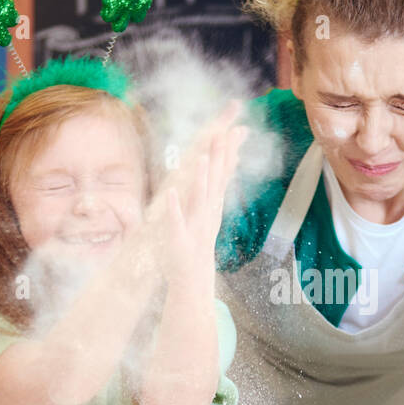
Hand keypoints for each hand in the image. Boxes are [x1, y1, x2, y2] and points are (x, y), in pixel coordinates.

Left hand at [151, 102, 247, 284]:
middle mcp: (207, 212)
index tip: (232, 130)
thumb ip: (218, 185)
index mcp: (213, 204)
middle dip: (217, 159)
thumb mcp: (211, 209)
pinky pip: (176, 221)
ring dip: (201, 179)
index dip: (226, 153)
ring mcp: (195, 225)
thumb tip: (230, 161)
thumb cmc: (199, 238)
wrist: (194, 274)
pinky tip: (171, 193)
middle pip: (214, 181)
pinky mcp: (179, 238)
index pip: (222, 174)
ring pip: (199, 198)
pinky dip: (175, 208)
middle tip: (221, 135)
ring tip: (201, 158)